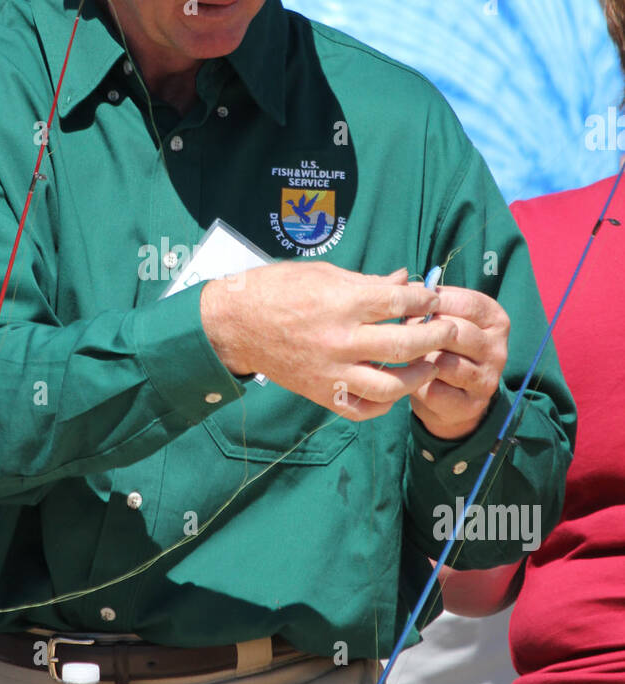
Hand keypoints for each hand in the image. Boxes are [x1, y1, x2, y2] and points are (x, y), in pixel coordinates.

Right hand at [201, 263, 457, 421]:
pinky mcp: (321, 392)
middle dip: (436, 336)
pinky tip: (394, 389)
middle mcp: (341, 340)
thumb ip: (368, 282)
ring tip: (428, 364)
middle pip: (405, 345)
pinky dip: (384, 405)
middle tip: (448, 330)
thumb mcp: (323, 274)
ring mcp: (332, 371)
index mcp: (342, 303)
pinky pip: (362, 409)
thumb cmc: (277, 289)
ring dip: (418, 376)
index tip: (433, 298)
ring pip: (391, 386)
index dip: (424, 299)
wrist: (235, 324)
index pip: (400, 301)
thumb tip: (405, 280)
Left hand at [408, 285, 508, 438]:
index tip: (407, 304)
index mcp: (495, 319)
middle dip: (423, 331)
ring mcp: (487, 379)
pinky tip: (411, 379)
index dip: (432, 302)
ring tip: (405, 356)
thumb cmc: (441, 348)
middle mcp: (498, 349)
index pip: (466, 303)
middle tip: (399, 333)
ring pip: (446, 363)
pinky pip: (436, 390)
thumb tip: (400, 281)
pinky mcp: (470, 405)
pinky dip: (418, 384)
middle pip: (457, 332)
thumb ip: (428, 301)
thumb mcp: (442, 319)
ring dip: (420, 359)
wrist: (450, 400)